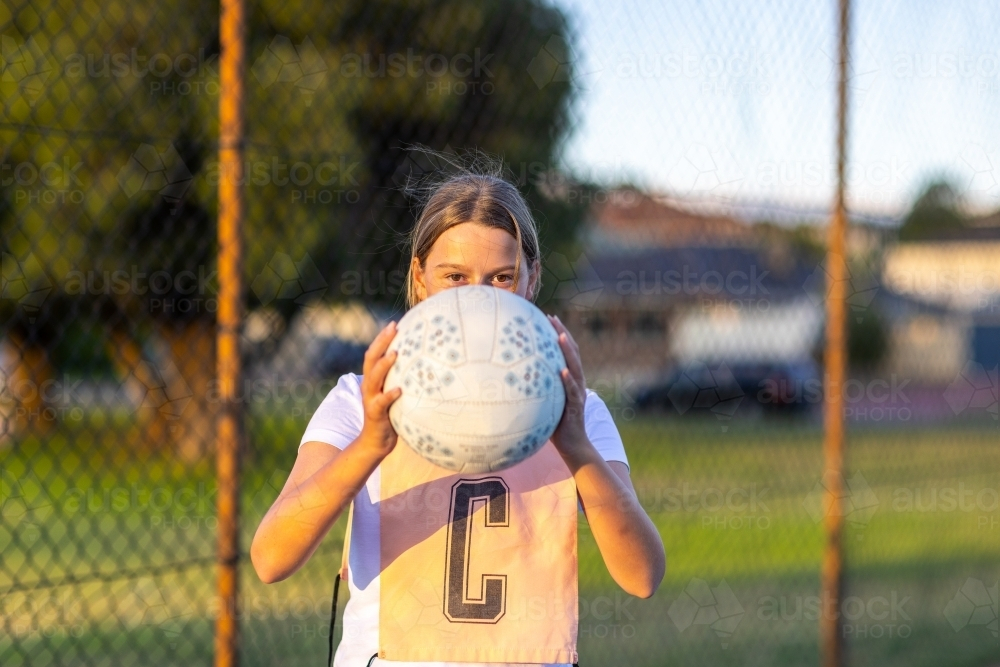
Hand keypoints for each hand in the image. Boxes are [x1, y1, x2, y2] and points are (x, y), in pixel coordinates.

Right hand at [357, 321, 401, 456]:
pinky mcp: (375, 414)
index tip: (395, 323)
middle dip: (382, 342)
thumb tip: (428, 365)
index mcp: (373, 379)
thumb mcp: (396, 393)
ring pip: (373, 378)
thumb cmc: (391, 414)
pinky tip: (400, 389)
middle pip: (371, 359)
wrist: (376, 441)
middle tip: (393, 328)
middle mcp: (369, 386)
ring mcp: (371, 399)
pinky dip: (389, 395)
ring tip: (395, 354)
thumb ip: (404, 379)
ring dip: (384, 365)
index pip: (374, 353)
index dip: (382, 338)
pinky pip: (381, 402)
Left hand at [547, 314, 591, 461]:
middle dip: (563, 333)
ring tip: (559, 337)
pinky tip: (562, 371)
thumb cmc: (554, 424)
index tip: (549, 317)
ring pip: (575, 367)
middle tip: (552, 318)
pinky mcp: (576, 406)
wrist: (572, 445)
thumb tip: (509, 377)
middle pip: (573, 352)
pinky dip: (568, 380)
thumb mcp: (544, 401)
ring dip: (568, 351)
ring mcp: (579, 393)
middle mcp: (577, 382)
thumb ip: (535, 387)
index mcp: (570, 378)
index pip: (567, 351)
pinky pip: (573, 391)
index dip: (560, 333)